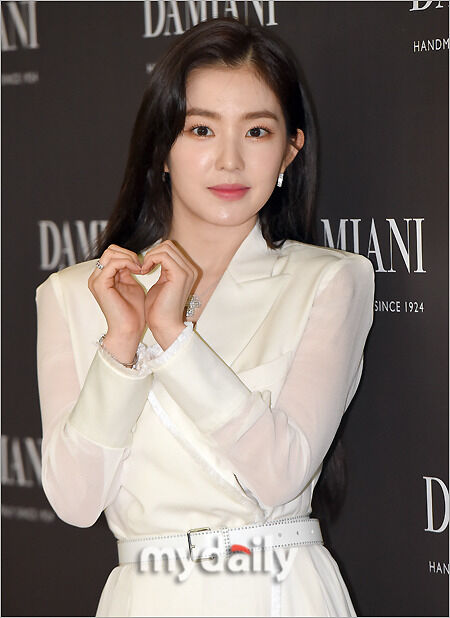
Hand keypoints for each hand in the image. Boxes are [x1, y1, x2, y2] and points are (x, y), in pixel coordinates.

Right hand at [88, 245, 144, 363]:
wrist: (129, 330)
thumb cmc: (133, 313)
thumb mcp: (132, 285)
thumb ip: (129, 272)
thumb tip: (133, 259)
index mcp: (103, 277)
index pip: (113, 253)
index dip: (130, 255)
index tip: (143, 265)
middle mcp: (96, 277)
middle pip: (110, 250)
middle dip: (129, 254)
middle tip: (142, 265)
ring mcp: (96, 280)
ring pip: (111, 253)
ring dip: (130, 257)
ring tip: (141, 268)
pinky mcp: (100, 284)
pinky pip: (113, 263)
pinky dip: (128, 263)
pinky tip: (138, 271)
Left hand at [141, 240, 197, 348]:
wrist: (164, 326)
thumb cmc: (159, 309)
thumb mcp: (161, 284)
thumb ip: (162, 270)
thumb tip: (153, 257)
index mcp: (187, 271)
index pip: (170, 249)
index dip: (154, 254)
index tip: (143, 267)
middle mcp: (190, 269)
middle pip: (169, 245)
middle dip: (151, 253)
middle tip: (141, 267)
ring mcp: (187, 271)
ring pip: (165, 248)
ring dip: (149, 256)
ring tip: (142, 270)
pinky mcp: (180, 275)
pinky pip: (163, 255)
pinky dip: (150, 260)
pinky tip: (143, 271)